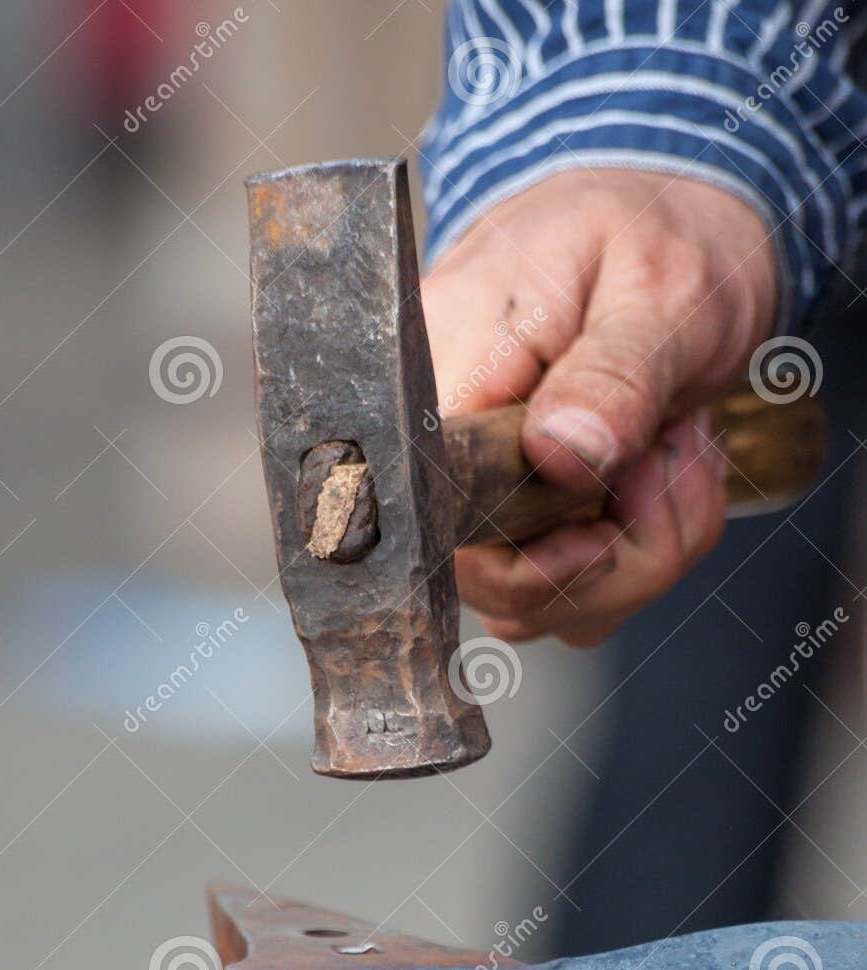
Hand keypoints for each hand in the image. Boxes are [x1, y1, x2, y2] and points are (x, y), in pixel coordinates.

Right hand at [422, 169, 777, 645]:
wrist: (667, 214)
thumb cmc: (650, 233)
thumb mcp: (654, 286)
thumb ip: (611, 373)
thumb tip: (559, 454)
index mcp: (442, 382)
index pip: (443, 533)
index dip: (528, 565)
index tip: (606, 530)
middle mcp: (447, 453)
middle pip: (493, 587)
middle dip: (611, 562)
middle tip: (673, 461)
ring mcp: (486, 495)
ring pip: (539, 605)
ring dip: (639, 557)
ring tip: (676, 453)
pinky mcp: (526, 517)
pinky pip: (571, 592)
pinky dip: (640, 555)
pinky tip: (664, 477)